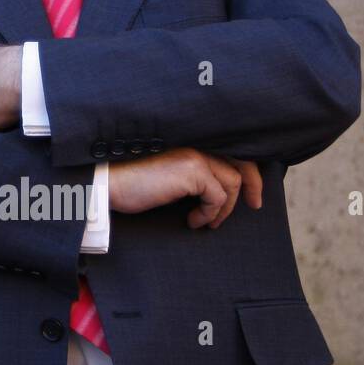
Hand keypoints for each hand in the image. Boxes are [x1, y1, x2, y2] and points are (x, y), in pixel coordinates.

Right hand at [109, 146, 262, 228]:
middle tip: (255, 205)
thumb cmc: (131, 183)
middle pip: (241, 162)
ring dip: (223, 208)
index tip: (250, 194)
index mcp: (190, 143)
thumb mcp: (168, 176)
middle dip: (252, 184)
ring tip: (206, 221)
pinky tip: (192, 220)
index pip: (230, 152)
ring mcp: (195, 155)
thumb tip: (218, 191)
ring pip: (231, 183)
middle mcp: (196, 144)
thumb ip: (191, 176)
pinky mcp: (192, 171)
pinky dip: (210, 214)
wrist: (108, 183)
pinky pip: (217, 197)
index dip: (245, 170)